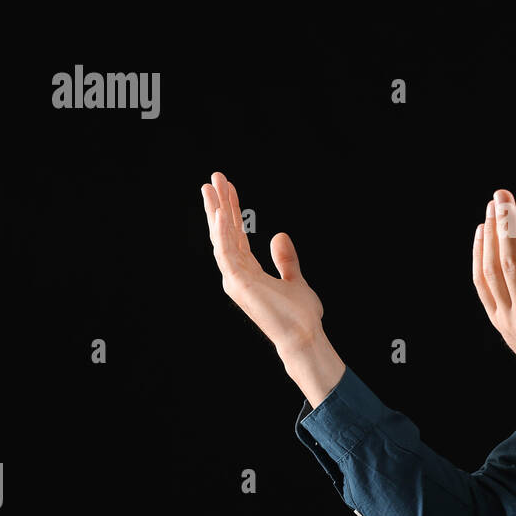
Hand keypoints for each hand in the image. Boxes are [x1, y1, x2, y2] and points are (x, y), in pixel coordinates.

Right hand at [201, 171, 325, 355]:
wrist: (304, 337)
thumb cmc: (300, 316)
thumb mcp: (296, 280)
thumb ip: (286, 259)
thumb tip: (279, 234)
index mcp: (248, 272)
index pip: (236, 235)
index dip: (231, 210)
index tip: (228, 187)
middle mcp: (236, 274)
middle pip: (224, 233)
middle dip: (218, 204)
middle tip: (214, 178)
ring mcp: (234, 279)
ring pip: (220, 238)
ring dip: (215, 211)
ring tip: (211, 185)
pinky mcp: (237, 283)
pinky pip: (225, 252)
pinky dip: (222, 232)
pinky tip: (220, 212)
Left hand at [472, 189, 515, 402]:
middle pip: (511, 265)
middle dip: (506, 226)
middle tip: (503, 195)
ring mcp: (511, 320)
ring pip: (492, 272)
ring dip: (491, 236)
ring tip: (495, 206)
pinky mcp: (500, 321)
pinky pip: (483, 285)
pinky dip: (479, 257)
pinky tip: (483, 232)